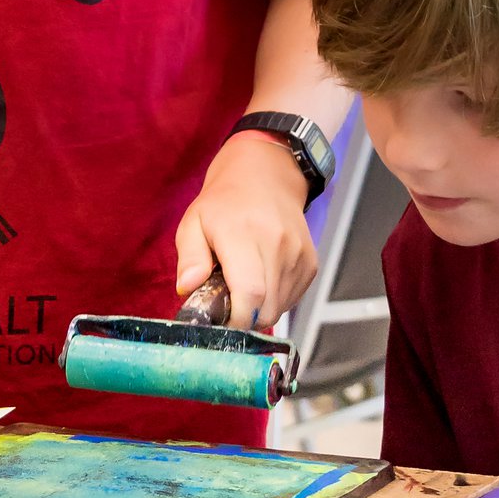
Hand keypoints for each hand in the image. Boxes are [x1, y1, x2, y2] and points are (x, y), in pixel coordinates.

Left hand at [175, 131, 318, 327]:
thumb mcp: (193, 222)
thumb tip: (188, 287)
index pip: (249, 293)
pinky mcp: (311, 263)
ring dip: (258, 308)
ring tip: (243, 283)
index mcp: (243, 234)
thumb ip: (189, 257)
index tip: (219, 320)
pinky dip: (274, 299)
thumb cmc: (223, 204)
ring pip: (279, 308)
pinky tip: (261, 277)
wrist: (265, 177)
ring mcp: (298, 254)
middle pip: (265, 309)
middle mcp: (277, 244)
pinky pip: (291, 299)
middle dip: (243, 317)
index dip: (235, 319)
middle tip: (226, 301)